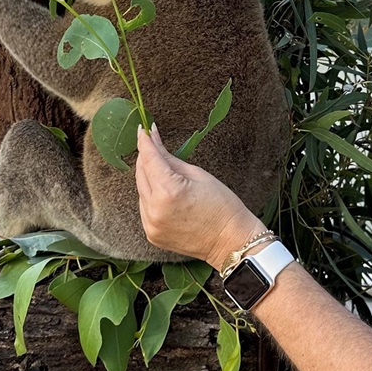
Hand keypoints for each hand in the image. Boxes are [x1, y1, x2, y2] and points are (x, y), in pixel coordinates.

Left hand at [135, 123, 258, 269]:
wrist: (231, 241)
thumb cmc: (222, 205)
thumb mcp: (197, 174)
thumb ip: (170, 159)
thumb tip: (154, 141)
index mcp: (168, 191)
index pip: (149, 158)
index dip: (145, 141)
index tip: (143, 129)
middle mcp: (154, 209)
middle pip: (140, 174)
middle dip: (146, 158)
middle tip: (153, 144)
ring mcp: (151, 225)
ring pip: (141, 191)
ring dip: (148, 178)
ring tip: (164, 172)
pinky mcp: (152, 234)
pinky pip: (145, 208)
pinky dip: (151, 197)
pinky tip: (165, 193)